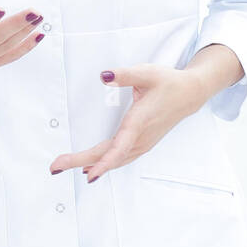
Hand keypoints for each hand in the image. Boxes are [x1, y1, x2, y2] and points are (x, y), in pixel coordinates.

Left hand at [50, 64, 209, 181]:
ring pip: (114, 160)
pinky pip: (120, 159)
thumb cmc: (169, 83)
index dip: (102, 163)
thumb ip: (124, 74)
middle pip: (108, 157)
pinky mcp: (143, 144)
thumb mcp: (147, 73)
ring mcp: (143, 143)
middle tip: (56, 167)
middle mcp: (140, 138)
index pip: (118, 148)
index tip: (86, 173)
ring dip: (90, 165)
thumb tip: (104, 75)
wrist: (190, 94)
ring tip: (66, 166)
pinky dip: (104, 164)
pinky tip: (91, 167)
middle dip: (80, 162)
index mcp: (139, 122)